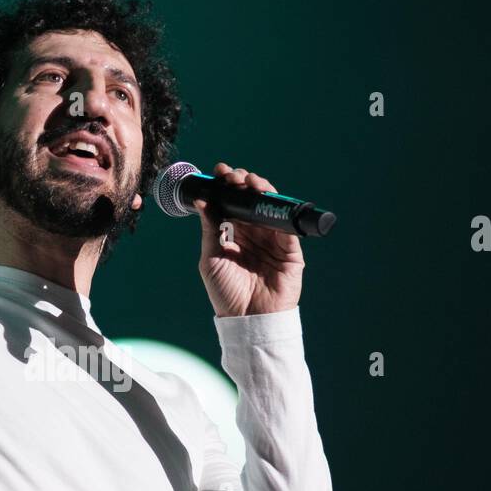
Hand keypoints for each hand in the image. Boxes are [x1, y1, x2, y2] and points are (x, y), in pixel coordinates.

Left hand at [195, 164, 304, 317]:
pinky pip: (286, 222)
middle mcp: (253, 233)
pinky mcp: (289, 248)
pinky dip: (278, 207)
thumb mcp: (211, 258)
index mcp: (233, 235)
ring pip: (269, 205)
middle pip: (250, 199)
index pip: (230, 203)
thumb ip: (209, 229)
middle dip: (241, 182)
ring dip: (260, 189)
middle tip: (232, 175)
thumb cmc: (226, 293)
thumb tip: (201, 201)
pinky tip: (265, 197)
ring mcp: (272, 239)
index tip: (218, 172)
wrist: (248, 319)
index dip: (225, 186)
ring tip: (249, 181)